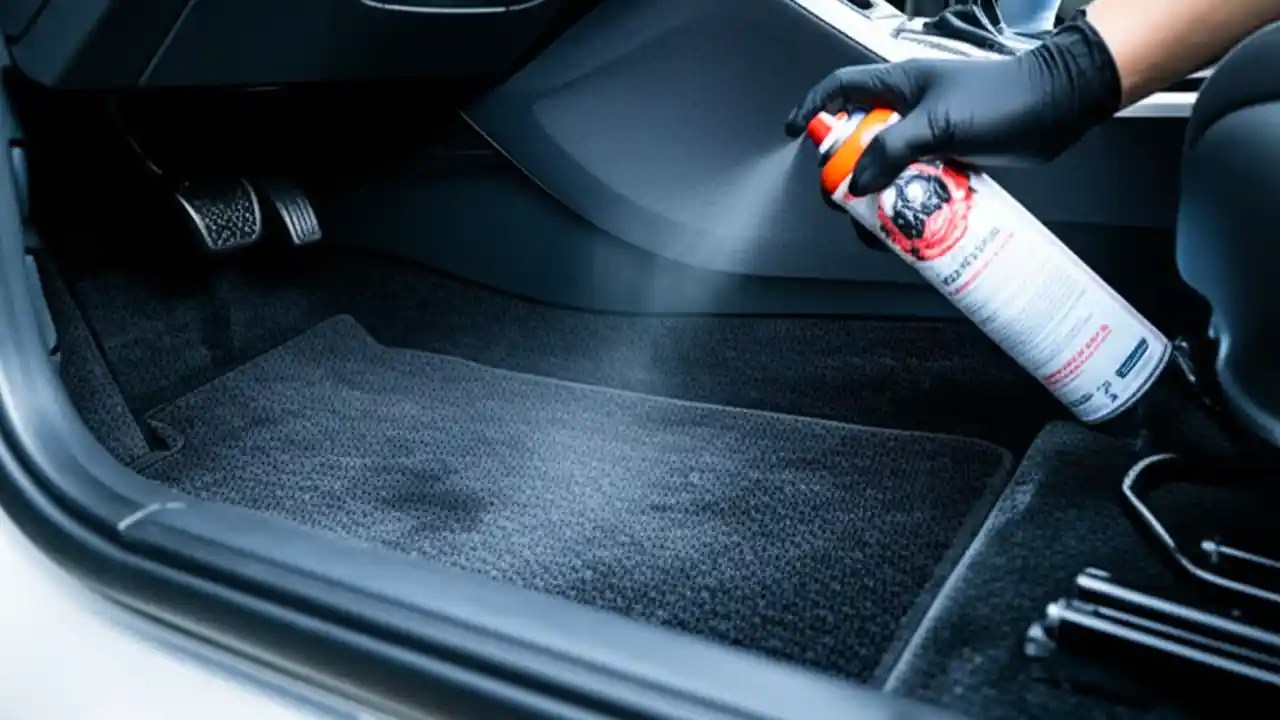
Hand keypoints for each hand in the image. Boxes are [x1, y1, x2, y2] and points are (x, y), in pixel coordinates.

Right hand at [784, 17, 1120, 196]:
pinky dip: (908, 203)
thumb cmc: (1002, 100)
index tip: (797, 133)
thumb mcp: (936, 124)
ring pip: (886, 168)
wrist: (1056, 109)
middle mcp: (909, 109)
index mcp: (899, 85)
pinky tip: (909, 221)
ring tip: (878, 218)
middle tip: (842, 194)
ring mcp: (928, 135)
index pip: (840, 89)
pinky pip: (915, 183)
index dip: (814, 109)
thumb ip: (892, 151)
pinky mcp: (948, 158)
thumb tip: (858, 181)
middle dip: (845, 170)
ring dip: (878, 195)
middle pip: (858, 140)